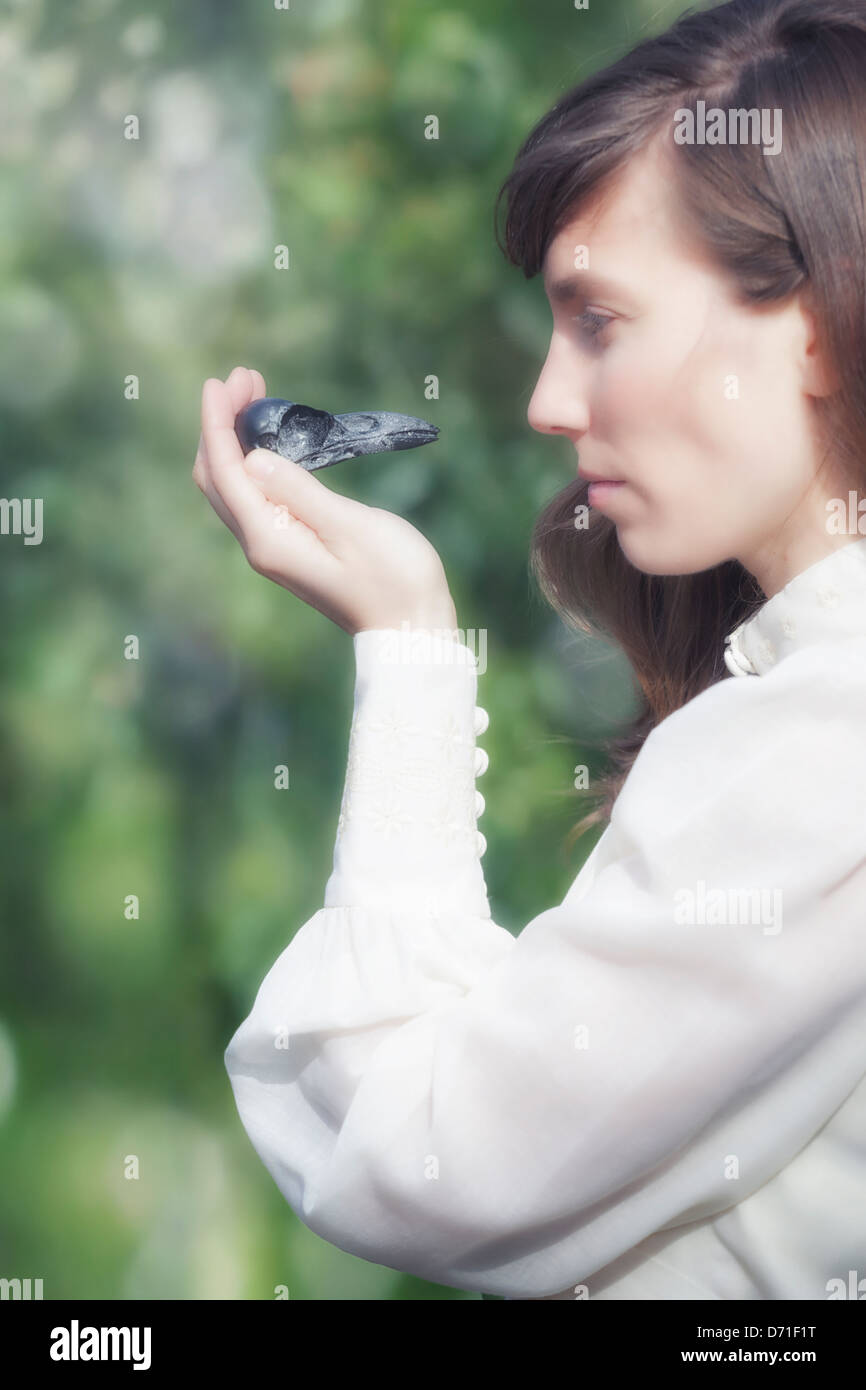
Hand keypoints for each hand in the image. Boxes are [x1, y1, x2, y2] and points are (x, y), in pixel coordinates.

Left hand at [193, 367, 458, 636]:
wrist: (411, 628)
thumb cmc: (394, 579)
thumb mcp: (351, 527)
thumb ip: (300, 491)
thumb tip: (252, 458)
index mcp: (269, 539)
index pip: (225, 472)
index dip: (215, 423)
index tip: (219, 380)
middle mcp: (262, 544)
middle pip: (217, 476)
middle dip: (220, 424)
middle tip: (244, 378)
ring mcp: (275, 547)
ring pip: (233, 485)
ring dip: (235, 438)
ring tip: (256, 394)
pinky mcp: (291, 545)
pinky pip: (255, 495)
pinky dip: (253, 459)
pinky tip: (273, 438)